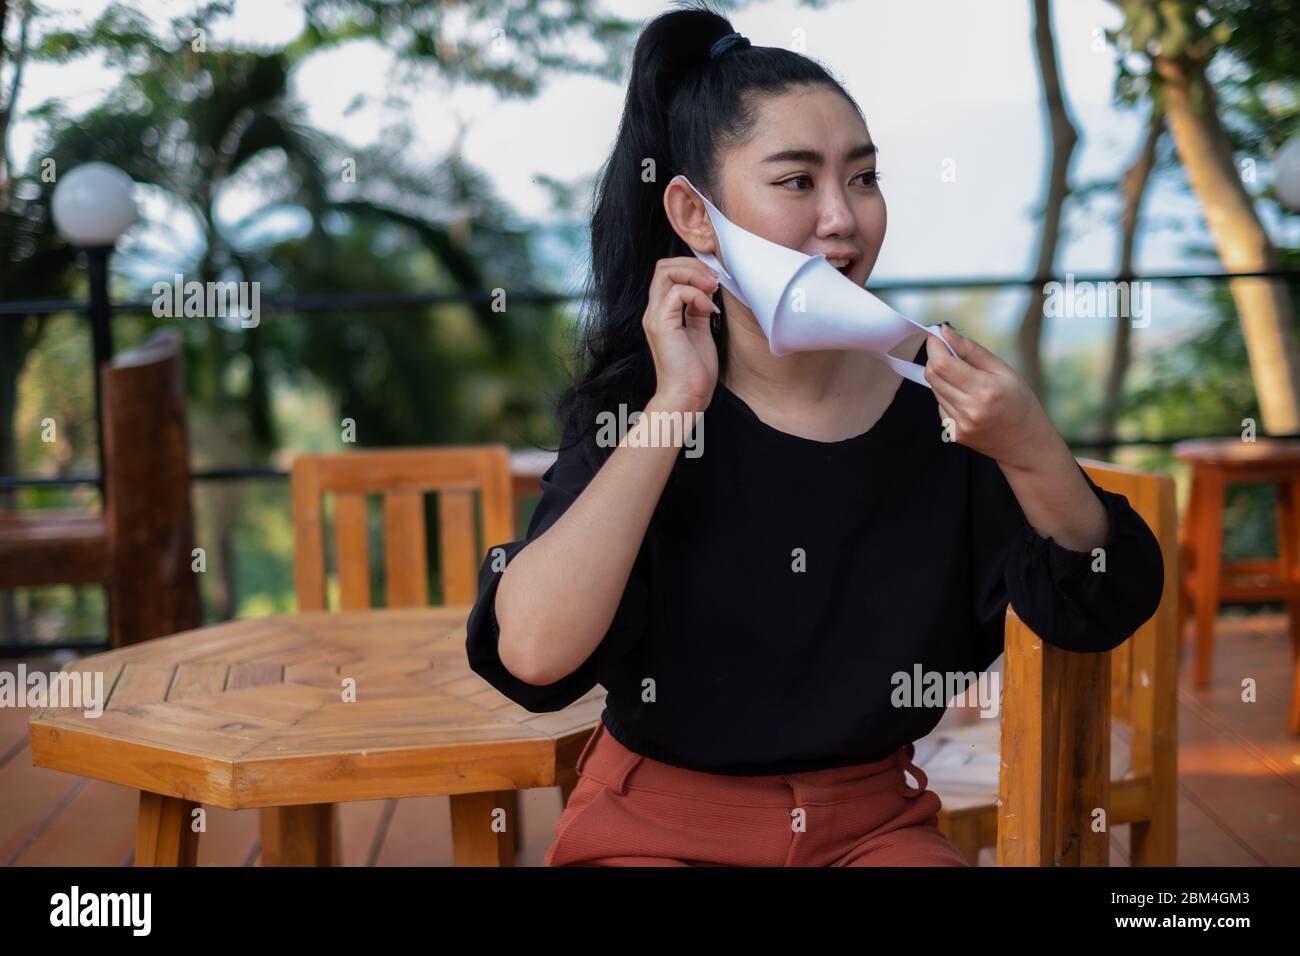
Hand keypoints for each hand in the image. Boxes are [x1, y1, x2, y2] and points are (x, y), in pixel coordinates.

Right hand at [643, 257, 720, 412]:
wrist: (687, 396)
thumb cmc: (694, 370)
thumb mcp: (700, 331)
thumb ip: (698, 308)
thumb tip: (707, 290)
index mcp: (661, 312)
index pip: (667, 272)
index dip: (691, 269)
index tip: (713, 283)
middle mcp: (654, 311)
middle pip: (664, 266)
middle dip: (693, 265)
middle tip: (714, 281)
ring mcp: (655, 316)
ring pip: (667, 271)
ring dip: (695, 275)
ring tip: (713, 290)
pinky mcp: (662, 324)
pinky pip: (678, 293)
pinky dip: (698, 295)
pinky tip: (709, 310)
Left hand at [924, 324, 1051, 470]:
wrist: (1025, 442)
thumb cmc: (1019, 403)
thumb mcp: (1003, 370)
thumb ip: (972, 350)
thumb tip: (945, 333)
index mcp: (984, 390)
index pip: (942, 364)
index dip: (934, 346)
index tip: (937, 336)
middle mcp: (968, 409)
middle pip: (932, 375)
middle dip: (935, 358)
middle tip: (949, 351)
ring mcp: (959, 424)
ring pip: (934, 389)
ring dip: (942, 377)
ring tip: (966, 379)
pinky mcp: (953, 432)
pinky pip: (940, 404)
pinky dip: (947, 394)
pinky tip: (966, 398)